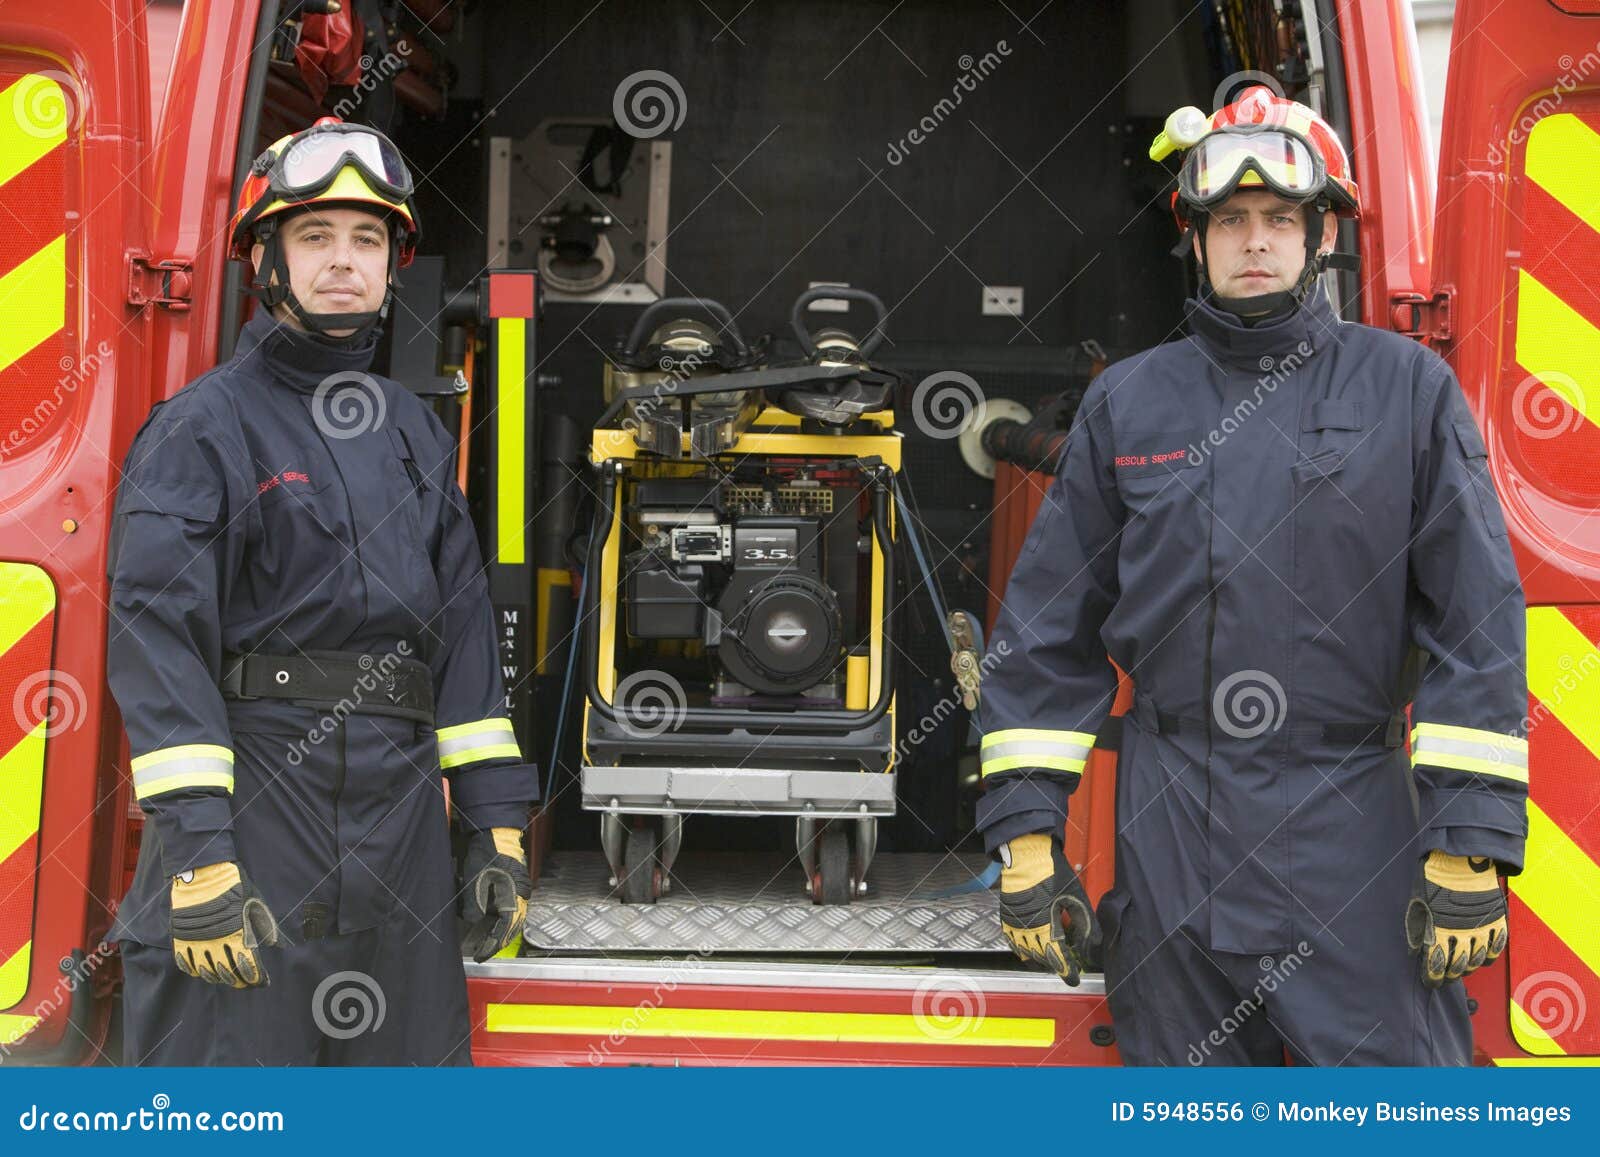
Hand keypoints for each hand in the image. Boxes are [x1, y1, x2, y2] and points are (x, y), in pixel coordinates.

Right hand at [169, 861, 279, 987]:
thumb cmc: (234, 885)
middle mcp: (216, 941)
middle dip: (240, 980)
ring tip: (226, 978)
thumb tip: (276, 944)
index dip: (256, 977)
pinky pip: (185, 962)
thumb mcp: (255, 903)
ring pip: (206, 971)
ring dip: (218, 977)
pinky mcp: (180, 937)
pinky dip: (194, 970)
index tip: (262, 982)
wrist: (204, 871)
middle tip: (246, 983)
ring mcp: (196, 940)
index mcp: (237, 933)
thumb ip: (265, 925)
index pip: (248, 965)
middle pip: (228, 972)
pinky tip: (202, 971)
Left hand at [459, 827, 531, 961]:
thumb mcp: (474, 880)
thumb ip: (473, 904)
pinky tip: (491, 923)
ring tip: (486, 942)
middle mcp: (520, 896)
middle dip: (498, 941)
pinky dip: (501, 920)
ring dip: (500, 932)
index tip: (482, 954)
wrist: (497, 833)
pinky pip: (510, 909)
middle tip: (484, 952)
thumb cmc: (487, 853)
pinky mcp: (514, 886)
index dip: (492, 943)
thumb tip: (473, 920)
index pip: (504, 928)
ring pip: (512, 919)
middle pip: (512, 927)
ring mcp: (519, 890)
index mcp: (513, 896)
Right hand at [999, 833, 1098, 985]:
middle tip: (1068, 965)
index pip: (1057, 958)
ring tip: (1052, 958)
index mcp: (1046, 924)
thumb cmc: (1053, 873)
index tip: (1074, 978)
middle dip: (1056, 965)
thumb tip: (1091, 947)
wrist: (1028, 855)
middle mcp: (1027, 928)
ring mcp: (1014, 923)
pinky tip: (1032, 949)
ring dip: (1040, 960)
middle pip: (1042, 958)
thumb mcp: (1076, 898)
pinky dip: (1023, 951)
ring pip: (1026, 954)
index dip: (1067, 971)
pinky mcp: (1006, 918)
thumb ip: (1086, 925)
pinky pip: (1013, 943)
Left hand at [1405, 850, 1507, 986]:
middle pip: (1459, 966)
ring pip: (1478, 960)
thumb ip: (1417, 928)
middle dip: (1450, 974)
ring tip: (1462, 966)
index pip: (1436, 964)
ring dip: (1469, 966)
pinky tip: (1482, 956)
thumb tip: (1414, 951)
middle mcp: (1462, 932)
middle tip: (1446, 976)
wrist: (1460, 858)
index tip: (1431, 981)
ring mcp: (1482, 927)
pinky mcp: (1497, 920)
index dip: (1433, 977)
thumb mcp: (1417, 902)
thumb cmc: (1433, 878)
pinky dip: (1490, 954)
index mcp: (1439, 928)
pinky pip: (1497, 946)